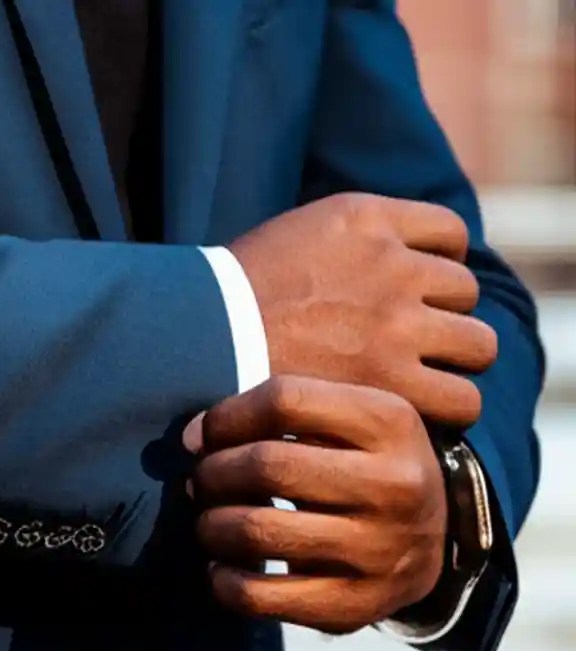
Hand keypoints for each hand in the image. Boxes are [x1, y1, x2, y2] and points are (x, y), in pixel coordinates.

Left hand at [192, 375, 446, 634]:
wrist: (435, 540)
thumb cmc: (367, 464)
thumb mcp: (350, 419)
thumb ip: (280, 413)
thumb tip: (194, 437)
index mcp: (390, 422)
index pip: (284, 400)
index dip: (226, 417)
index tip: (203, 436)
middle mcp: (394, 485)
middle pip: (266, 465)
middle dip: (213, 473)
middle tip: (201, 482)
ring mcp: (378, 550)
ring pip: (255, 529)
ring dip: (212, 525)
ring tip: (211, 522)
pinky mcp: (356, 606)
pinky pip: (260, 595)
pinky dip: (224, 582)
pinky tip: (222, 569)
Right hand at [228, 193, 496, 426]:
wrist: (194, 342)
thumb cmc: (228, 301)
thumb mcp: (291, 240)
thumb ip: (346, 245)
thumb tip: (386, 266)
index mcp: (363, 217)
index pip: (448, 234)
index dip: (435, 268)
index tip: (411, 296)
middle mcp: (390, 261)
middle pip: (464, 291)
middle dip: (442, 318)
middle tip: (406, 347)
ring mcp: (396, 320)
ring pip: (476, 344)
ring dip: (451, 364)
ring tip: (415, 384)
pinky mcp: (392, 379)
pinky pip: (461, 398)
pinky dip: (444, 408)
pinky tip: (412, 414)